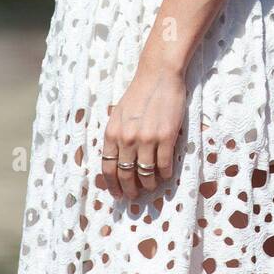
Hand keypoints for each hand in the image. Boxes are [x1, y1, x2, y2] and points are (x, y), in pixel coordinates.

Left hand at [101, 61, 186, 199]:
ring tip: (151, 187)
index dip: (112, 184)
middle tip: (134, 196)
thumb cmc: (139, 94)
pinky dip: (164, 174)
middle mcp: (127, 138)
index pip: (108, 168)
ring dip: (148, 184)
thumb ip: (116, 136)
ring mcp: (147, 139)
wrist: (159, 76)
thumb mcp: (118, 114)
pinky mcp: (166, 137)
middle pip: (125, 174)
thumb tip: (116, 160)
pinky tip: (165, 175)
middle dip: (129, 190)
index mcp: (112, 133)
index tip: (117, 193)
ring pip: (145, 173)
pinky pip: (163, 165)